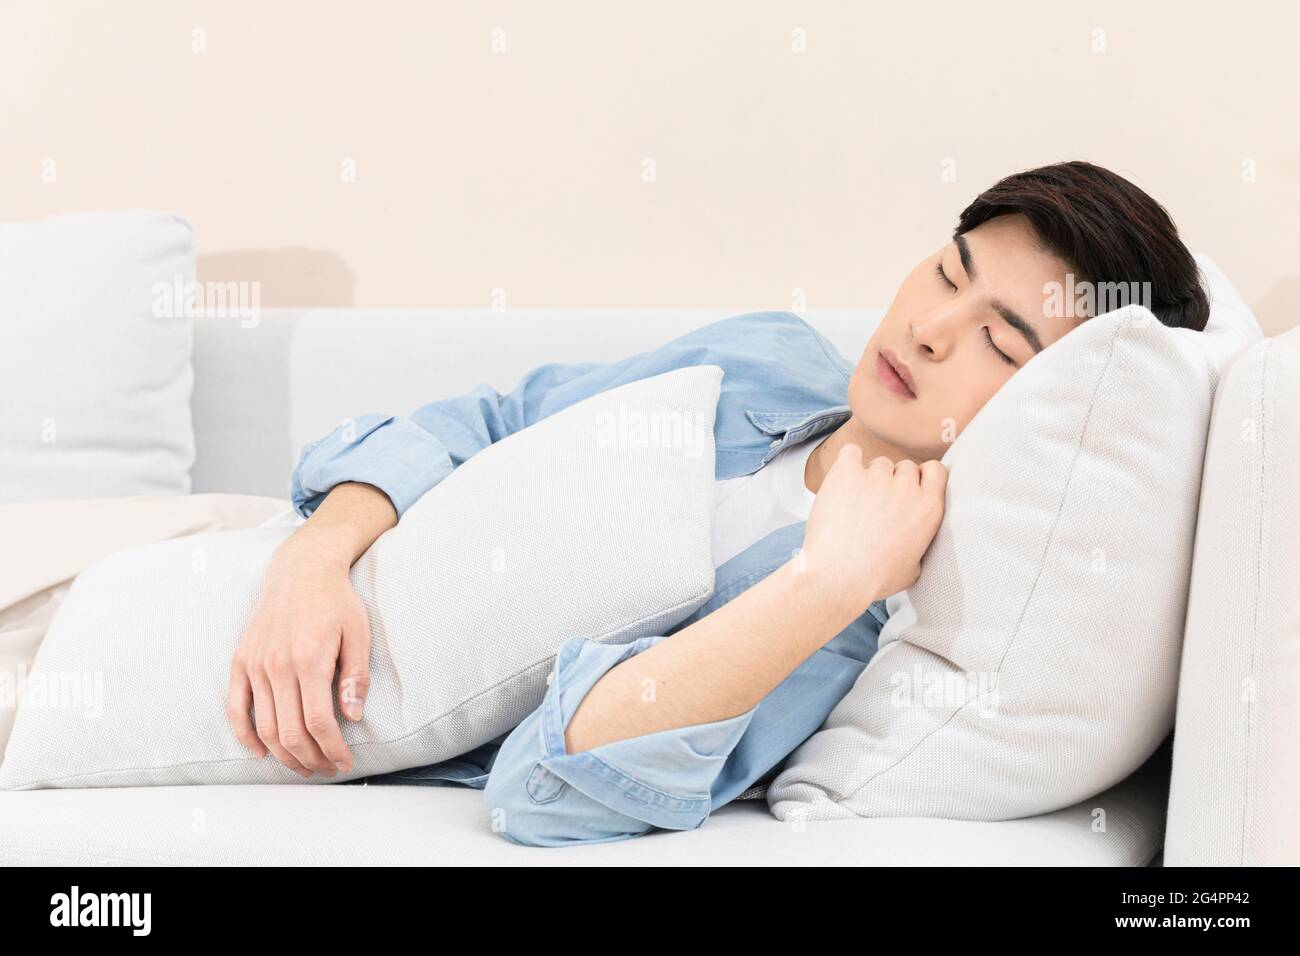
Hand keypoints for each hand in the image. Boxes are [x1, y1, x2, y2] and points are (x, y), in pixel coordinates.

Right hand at [226, 528, 371, 776]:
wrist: (301, 569)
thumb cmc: (335, 600)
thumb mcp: (358, 634)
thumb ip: (355, 677)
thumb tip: (353, 717)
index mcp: (310, 659)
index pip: (319, 722)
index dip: (332, 749)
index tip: (344, 761)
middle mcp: (278, 665)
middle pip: (289, 732)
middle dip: (311, 758)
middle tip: (326, 768)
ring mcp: (255, 664)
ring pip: (263, 727)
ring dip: (283, 754)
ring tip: (303, 764)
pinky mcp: (240, 661)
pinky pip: (235, 707)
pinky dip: (244, 735)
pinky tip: (261, 751)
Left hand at [800, 444, 947, 612]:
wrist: (839, 576)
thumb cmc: (873, 578)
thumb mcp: (914, 568)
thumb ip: (920, 544)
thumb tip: (916, 541)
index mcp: (929, 508)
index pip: (936, 470)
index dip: (923, 476)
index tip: (911, 487)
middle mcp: (907, 488)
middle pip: (905, 467)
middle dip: (894, 481)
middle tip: (878, 502)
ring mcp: (878, 477)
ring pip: (879, 463)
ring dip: (870, 476)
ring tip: (856, 502)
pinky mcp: (848, 473)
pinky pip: (851, 452)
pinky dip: (848, 462)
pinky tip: (844, 478)